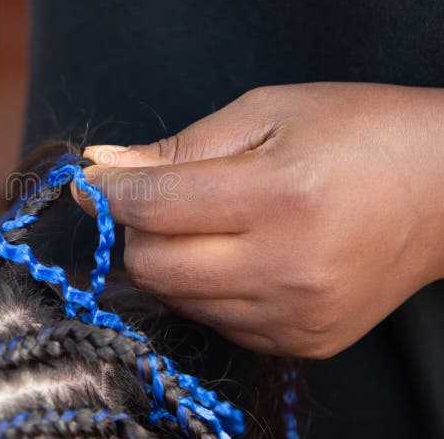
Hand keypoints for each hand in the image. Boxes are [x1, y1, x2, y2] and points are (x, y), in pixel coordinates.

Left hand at [74, 83, 443, 357]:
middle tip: (160, 198)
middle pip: (152, 266)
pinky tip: (243, 255)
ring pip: (178, 299)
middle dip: (137, 230)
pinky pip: (218, 323)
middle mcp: (287, 267)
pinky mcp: (305, 343)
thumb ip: (180, 146)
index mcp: (278, 195)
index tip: (96, 180)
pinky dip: (209, 289)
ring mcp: (296, 315)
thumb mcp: (268, 111)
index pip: (151, 207)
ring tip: (212, 223)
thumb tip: (102, 166)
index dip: (109, 191)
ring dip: (172, 259)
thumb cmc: (358, 132)